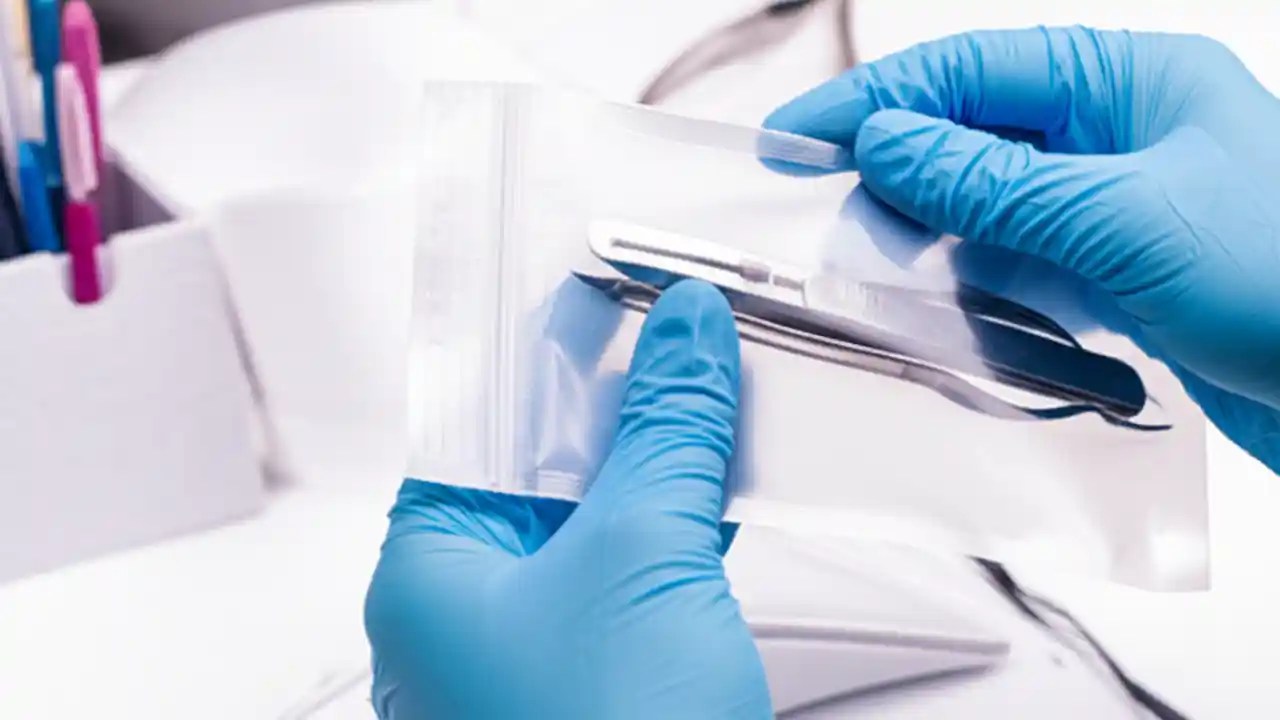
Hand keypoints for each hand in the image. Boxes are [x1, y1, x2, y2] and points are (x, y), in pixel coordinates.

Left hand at [364, 280, 770, 718]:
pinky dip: (680, 521)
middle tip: (672, 328)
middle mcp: (472, 609)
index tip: (596, 292)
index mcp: (430, 571)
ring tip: (711, 381)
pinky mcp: (607, 675)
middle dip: (615, 401)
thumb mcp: (639, 560)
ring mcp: (541, 647)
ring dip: (658, 458)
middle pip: (542, 465)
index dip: (540, 352)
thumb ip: (666, 435)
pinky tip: (726, 474)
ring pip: (597, 518)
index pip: (474, 422)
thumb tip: (685, 338)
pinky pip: (636, 570)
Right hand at [765, 27, 1279, 471]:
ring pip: (986, 200)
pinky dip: (965, 277)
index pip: (974, 69)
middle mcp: (1118, 136)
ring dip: (924, 224)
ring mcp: (1112, 209)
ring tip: (856, 249)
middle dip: (892, 160)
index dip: (877, 100)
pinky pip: (1013, 262)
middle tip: (812, 197)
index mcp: (1132, 83)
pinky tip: (927, 295)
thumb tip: (887, 144)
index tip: (798, 136)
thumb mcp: (1123, 221)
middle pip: (973, 130)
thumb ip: (994, 185)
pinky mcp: (1109, 277)